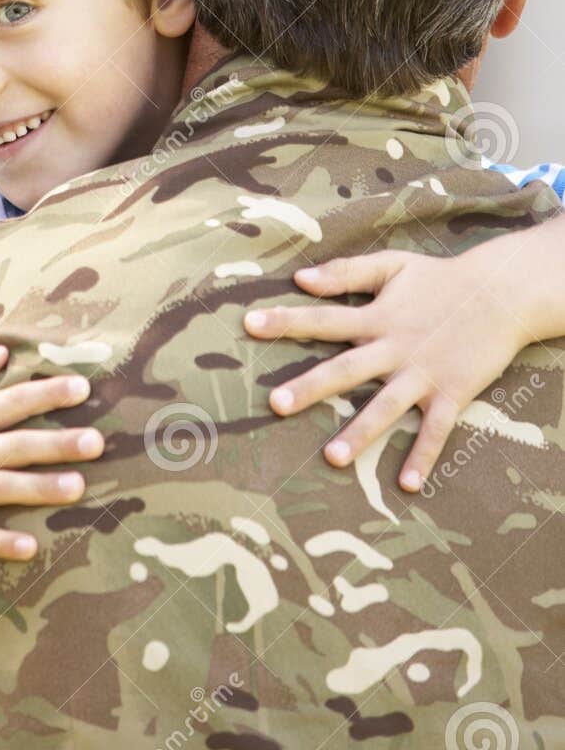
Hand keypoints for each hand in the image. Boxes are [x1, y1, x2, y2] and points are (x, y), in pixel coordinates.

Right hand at [0, 344, 103, 558]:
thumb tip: (1, 353)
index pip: (8, 402)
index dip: (45, 394)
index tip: (83, 387)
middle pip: (13, 446)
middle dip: (56, 444)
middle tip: (98, 442)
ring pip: (0, 489)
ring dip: (39, 489)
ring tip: (79, 488)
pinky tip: (29, 548)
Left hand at [243, 251, 528, 491]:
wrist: (500, 294)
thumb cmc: (440, 278)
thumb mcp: (392, 266)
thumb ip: (347, 272)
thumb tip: (300, 278)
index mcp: (376, 316)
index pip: (323, 318)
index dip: (285, 320)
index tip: (249, 323)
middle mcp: (394, 347)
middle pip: (346, 369)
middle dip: (311, 386)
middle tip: (276, 404)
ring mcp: (423, 373)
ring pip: (387, 407)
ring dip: (360, 432)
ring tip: (332, 458)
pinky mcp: (452, 393)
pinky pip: (436, 431)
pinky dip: (423, 456)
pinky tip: (406, 484)